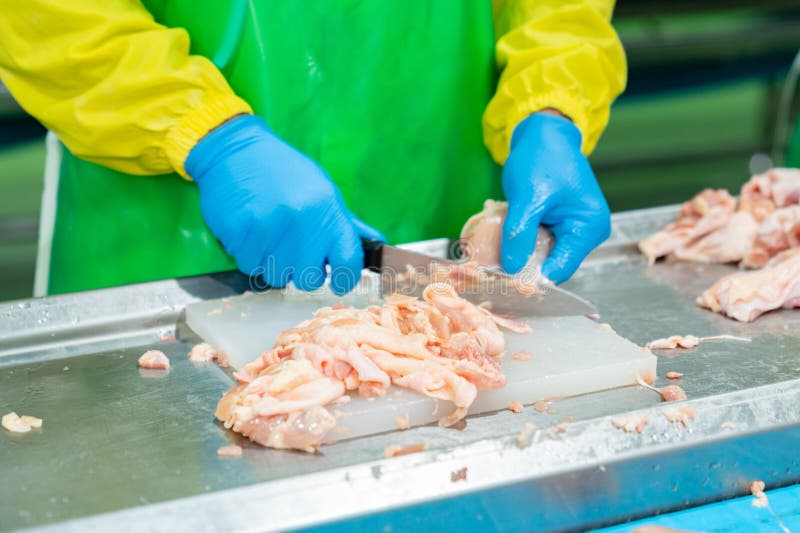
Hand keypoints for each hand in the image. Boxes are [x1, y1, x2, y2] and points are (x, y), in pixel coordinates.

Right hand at [185, 115, 384, 293]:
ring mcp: (270, 228)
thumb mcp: (323, 191)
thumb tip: (377, 244)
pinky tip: (251, 231)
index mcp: (328, 211)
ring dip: (272, 262)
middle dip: (300, 269)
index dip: (344, 278)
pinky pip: (249, 266)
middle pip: (308, 279)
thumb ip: (346, 224)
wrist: (235, 151)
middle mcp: (302, 221)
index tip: (337, 279)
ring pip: (276, 276)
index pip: (348, 263)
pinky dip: (250, 255)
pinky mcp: (241, 233)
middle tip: (291, 246)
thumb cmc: (283, 172)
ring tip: (269, 234)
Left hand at [500, 112, 610, 283]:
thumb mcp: (528, 197)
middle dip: (523, 267)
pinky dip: (521, 242)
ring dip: (519, 255)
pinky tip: (503, 240)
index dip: (531, 278)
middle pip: (551, 266)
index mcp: (588, 228)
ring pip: (541, 256)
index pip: (559, 269)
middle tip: (490, 269)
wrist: (544, 133)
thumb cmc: (542, 157)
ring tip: (493, 253)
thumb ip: (520, 234)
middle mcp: (585, 233)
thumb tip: (512, 268)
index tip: (501, 282)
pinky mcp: (558, 225)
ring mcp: (572, 230)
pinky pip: (538, 243)